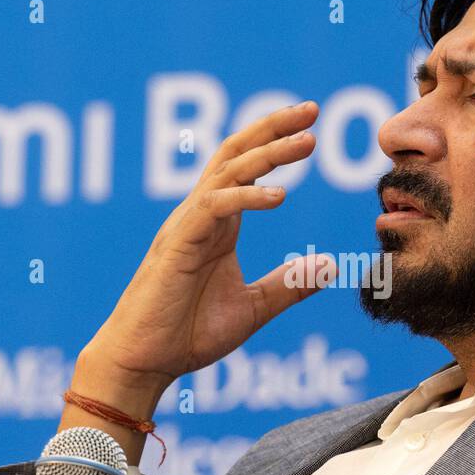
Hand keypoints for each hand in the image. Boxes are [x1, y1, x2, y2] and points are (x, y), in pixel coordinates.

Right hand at [66, 101, 334, 447]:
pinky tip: (278, 196)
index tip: (311, 128)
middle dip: (272, 128)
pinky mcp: (178, 246)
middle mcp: (200, 216)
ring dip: (268, 153)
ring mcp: (186, 227)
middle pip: (235, 154)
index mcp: (217, 225)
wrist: (145, 363)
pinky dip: (245, 196)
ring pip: (227, 172)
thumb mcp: (253, 308)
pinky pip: (213, 207)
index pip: (245, 168)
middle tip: (312, 111)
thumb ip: (288, 285)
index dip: (275, 143)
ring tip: (308, 142)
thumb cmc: (187, 334)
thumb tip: (330, 265)